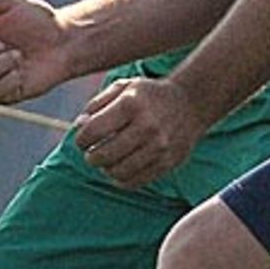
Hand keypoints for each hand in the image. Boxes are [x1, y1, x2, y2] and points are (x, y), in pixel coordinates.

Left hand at [74, 76, 204, 187]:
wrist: (190, 103)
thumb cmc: (149, 95)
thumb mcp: (123, 87)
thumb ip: (97, 104)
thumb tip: (79, 126)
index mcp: (131, 104)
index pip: (93, 131)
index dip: (81, 139)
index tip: (83, 140)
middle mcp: (147, 126)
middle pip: (103, 155)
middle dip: (90, 157)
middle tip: (92, 153)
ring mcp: (159, 147)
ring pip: (117, 172)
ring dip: (106, 169)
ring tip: (106, 161)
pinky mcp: (167, 163)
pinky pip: (135, 181)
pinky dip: (122, 179)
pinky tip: (120, 169)